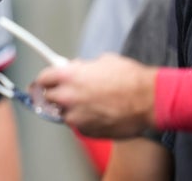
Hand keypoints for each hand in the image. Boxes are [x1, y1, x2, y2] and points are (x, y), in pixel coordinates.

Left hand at [33, 53, 157, 138]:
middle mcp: (68, 97)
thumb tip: (76, 68)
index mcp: (68, 76)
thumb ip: (82, 67)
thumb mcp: (102, 61)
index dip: (45, 80)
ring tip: (89, 104)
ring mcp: (76, 117)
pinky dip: (84, 121)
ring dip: (70, 109)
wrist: (149, 100)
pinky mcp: (87, 131)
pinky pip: (78, 126)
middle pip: (47, 98)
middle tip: (67, 93)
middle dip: (55, 95)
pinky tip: (99, 114)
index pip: (42, 79)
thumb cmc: (130, 79)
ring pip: (62, 114)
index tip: (44, 83)